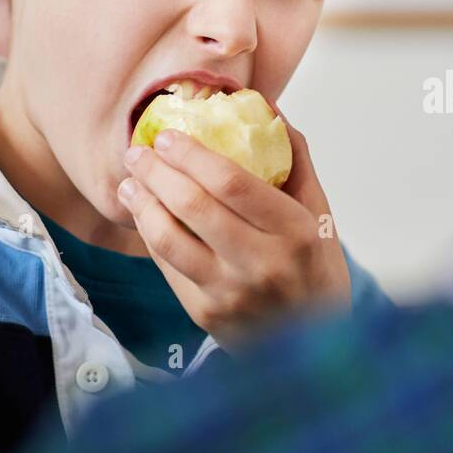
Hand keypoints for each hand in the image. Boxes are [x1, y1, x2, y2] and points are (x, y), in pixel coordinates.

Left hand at [117, 119, 350, 347]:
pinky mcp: (207, 315)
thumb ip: (295, 162)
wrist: (316, 343)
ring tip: (131, 183)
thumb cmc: (317, 269)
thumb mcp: (321, 216)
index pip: (235, 184)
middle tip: (138, 152)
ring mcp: (231, 293)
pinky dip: (151, 236)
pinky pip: (169, 267)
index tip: (170, 135)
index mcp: (296, 232)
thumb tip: (267, 109)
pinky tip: (144, 216)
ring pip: (171, 240)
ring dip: (143, 205)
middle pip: (196, 207)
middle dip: (158, 172)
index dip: (194, 155)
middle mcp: (263, 265)